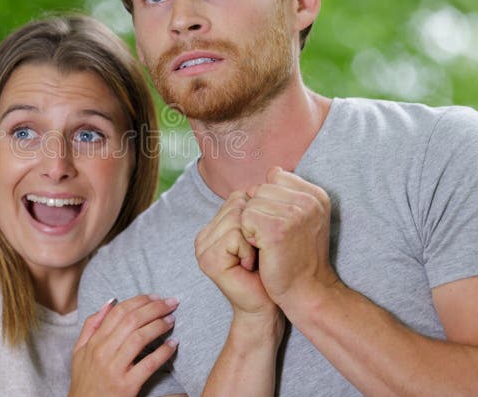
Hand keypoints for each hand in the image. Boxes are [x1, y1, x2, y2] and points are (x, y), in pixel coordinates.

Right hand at [69, 295, 178, 396]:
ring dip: (159, 325)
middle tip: (171, 303)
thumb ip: (92, 325)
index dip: (139, 301)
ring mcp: (114, 369)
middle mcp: (103, 352)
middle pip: (131, 321)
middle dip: (154, 308)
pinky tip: (173, 344)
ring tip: (172, 320)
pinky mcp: (126, 386)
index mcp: (94, 342)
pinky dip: (163, 352)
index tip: (155, 297)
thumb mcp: (79, 351)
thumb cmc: (85, 381)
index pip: (118, 312)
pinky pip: (148, 364)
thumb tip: (110, 302)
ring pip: (139, 338)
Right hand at [194, 191, 273, 316]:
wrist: (268, 306)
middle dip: (257, 226)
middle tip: (260, 252)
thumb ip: (261, 205)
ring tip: (255, 259)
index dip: (258, 215)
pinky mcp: (208, 259)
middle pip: (237, 204)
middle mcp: (204, 234)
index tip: (263, 240)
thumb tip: (275, 170)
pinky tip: (249, 266)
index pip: (238, 198)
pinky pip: (235, 235)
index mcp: (215, 226)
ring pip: (237, 217)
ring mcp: (202, 247)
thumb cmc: (272, 270)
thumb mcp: (266, 231)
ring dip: (255, 238)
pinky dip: (249, 249)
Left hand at [242, 166, 339, 309]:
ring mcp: (294, 214)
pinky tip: (262, 249)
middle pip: (260, 189)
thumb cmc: (300, 256)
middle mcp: (309, 201)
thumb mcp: (305, 219)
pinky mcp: (277, 229)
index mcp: (317, 195)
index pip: (276, 177)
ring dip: (252, 224)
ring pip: (251, 202)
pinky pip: (245, 217)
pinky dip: (248, 234)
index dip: (269, 201)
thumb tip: (271, 171)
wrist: (308, 290)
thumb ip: (290, 192)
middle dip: (258, 212)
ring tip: (269, 244)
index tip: (282, 225)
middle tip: (273, 238)